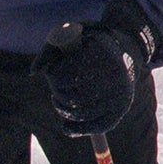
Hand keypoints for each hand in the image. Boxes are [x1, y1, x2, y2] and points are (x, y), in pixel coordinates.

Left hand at [32, 2, 156, 136]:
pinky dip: (76, 129)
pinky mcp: (120, 111)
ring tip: (58, 99)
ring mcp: (119, 96)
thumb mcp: (73, 34)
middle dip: (57, 91)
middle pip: (72, 95)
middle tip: (56, 85)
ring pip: (79, 112)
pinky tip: (65, 126)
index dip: (54, 74)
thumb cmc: (93, 44)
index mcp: (103, 52)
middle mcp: (115, 76)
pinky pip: (94, 127)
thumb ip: (50, 49)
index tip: (53, 70)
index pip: (68, 72)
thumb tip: (33, 72)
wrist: (128, 51)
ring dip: (62, 108)